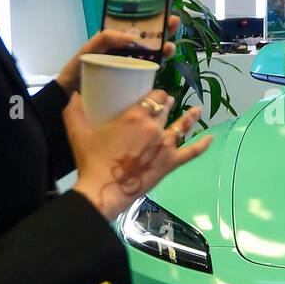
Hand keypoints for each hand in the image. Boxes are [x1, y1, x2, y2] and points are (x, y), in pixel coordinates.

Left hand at [55, 15, 181, 92]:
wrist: (70, 94)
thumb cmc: (77, 68)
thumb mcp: (90, 48)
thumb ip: (106, 38)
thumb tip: (134, 36)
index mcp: (116, 41)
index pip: (136, 27)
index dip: (152, 19)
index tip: (165, 12)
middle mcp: (126, 52)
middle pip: (150, 39)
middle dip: (164, 31)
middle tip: (174, 23)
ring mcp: (131, 67)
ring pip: (153, 55)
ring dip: (164, 49)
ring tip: (170, 46)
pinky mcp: (133, 82)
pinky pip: (148, 74)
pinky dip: (158, 69)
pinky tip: (163, 65)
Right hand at [64, 90, 211, 220]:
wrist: (104, 190)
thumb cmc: (91, 160)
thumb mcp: (78, 131)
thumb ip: (74, 110)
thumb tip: (73, 94)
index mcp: (135, 115)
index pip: (153, 96)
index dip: (156, 93)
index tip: (155, 94)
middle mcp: (154, 126)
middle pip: (166, 109)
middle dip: (168, 103)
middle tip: (169, 102)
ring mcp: (165, 145)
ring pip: (181, 126)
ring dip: (190, 117)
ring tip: (196, 110)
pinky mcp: (170, 163)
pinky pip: (191, 152)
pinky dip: (202, 145)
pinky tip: (211, 138)